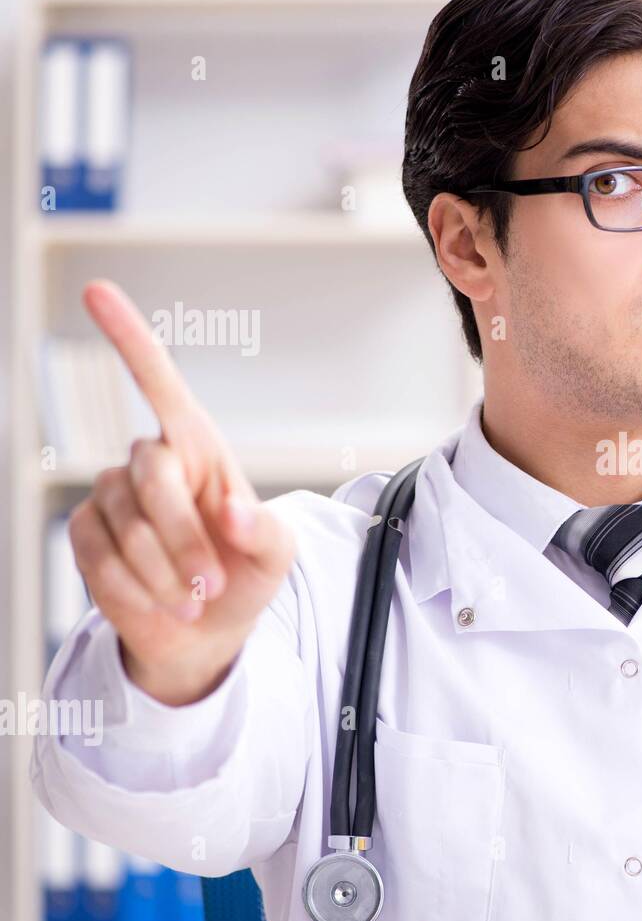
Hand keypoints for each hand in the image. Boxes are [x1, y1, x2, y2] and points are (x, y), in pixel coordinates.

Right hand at [67, 280, 295, 705]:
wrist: (207, 629)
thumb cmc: (245, 575)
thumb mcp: (275, 555)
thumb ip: (265, 533)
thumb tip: (234, 512)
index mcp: (198, 448)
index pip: (159, 383)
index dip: (128, 338)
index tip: (97, 291)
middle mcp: (150, 461)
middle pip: (153, 476)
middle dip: (184, 539)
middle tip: (211, 586)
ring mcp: (111, 495)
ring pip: (128, 526)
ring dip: (167, 575)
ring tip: (195, 599)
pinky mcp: (87, 534)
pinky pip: (102, 560)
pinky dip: (138, 591)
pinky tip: (164, 604)